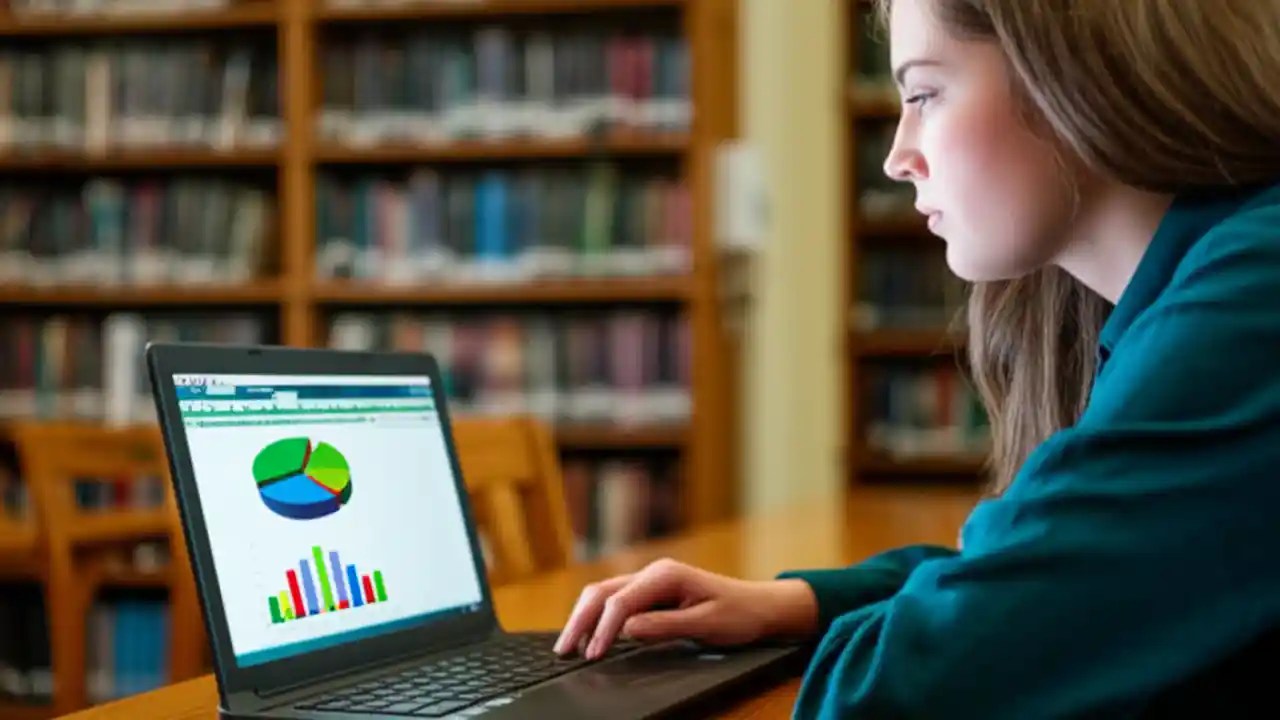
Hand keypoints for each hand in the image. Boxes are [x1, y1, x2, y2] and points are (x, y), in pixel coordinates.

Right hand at [554, 558, 818, 659]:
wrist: (760, 606)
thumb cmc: (739, 614)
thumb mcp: (707, 624)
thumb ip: (666, 625)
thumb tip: (627, 629)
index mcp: (666, 575)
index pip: (622, 600)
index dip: (603, 628)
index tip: (593, 655)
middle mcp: (653, 572)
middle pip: (603, 592)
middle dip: (580, 620)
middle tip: (563, 651)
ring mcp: (650, 581)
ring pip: (604, 594)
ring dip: (584, 617)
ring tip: (568, 645)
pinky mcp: (650, 593)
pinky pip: (615, 601)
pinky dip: (597, 617)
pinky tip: (588, 635)